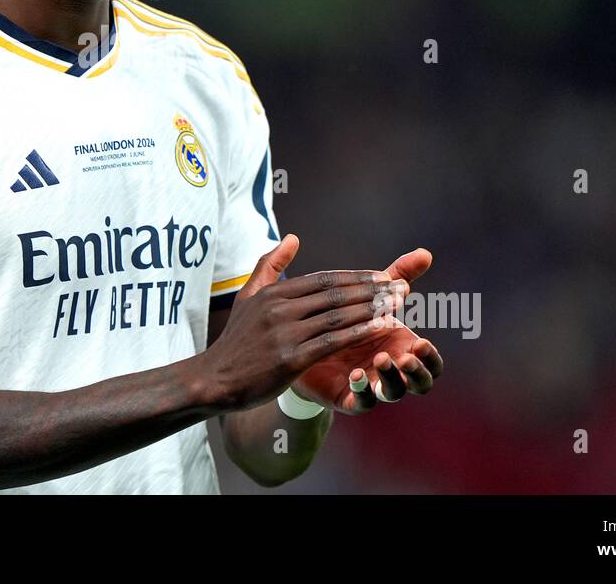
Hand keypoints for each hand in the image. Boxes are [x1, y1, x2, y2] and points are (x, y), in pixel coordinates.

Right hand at [199, 235, 398, 411]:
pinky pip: (332, 342)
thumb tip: (292, 237)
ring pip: (337, 316)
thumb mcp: (248, 297)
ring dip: (372, 310)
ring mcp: (284, 333)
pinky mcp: (289, 358)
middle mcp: (280, 308)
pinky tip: (380, 329)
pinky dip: (359, 332)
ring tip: (398, 306)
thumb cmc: (236, 341)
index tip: (383, 276)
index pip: (324, 279)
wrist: (214, 379)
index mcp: (274, 292)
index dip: (356, 277)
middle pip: (335, 294)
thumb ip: (270, 265)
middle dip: (372, 290)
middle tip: (401, 288)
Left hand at [292, 248, 444, 414]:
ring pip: (395, 391)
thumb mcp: (369, 294)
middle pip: (423, 382)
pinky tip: (355, 374)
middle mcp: (391, 368)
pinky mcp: (348, 396)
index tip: (421, 342)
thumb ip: (397, 275)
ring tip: (382, 358)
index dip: (429, 355)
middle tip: (409, 355)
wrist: (303, 347)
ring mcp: (371, 384)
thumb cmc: (344, 319)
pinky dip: (363, 390)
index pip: (429, 359)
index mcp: (400, 347)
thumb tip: (425, 252)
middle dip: (420, 371)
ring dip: (393, 378)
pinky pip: (362, 401)